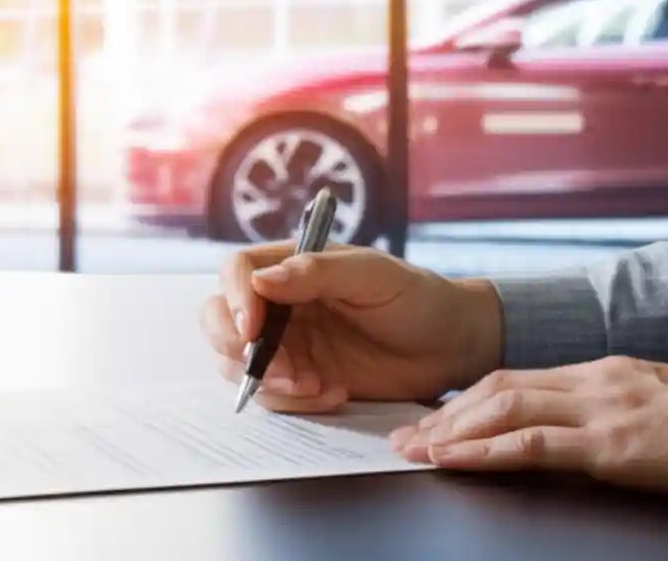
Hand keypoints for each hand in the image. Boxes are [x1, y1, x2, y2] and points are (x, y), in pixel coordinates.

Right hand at [202, 243, 503, 412]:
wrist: (449, 348)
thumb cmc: (415, 298)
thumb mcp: (372, 275)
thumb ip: (316, 272)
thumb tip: (262, 280)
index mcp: (289, 265)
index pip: (237, 272)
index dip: (234, 298)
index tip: (252, 326)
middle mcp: (277, 303)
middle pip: (218, 319)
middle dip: (238, 348)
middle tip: (280, 369)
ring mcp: (284, 344)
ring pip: (236, 364)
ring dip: (268, 381)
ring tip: (316, 385)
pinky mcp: (297, 379)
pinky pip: (270, 395)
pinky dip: (293, 401)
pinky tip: (333, 393)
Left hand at [389, 356, 667, 492]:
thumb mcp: (652, 401)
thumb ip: (603, 405)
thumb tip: (564, 422)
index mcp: (599, 372)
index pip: (513, 378)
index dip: (464, 399)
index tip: (429, 419)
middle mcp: (592, 382)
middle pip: (496, 388)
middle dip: (444, 414)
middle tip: (403, 437)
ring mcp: (601, 410)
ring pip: (504, 410)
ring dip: (451, 432)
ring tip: (414, 451)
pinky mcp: (614, 446)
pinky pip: (533, 445)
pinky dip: (484, 452)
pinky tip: (452, 460)